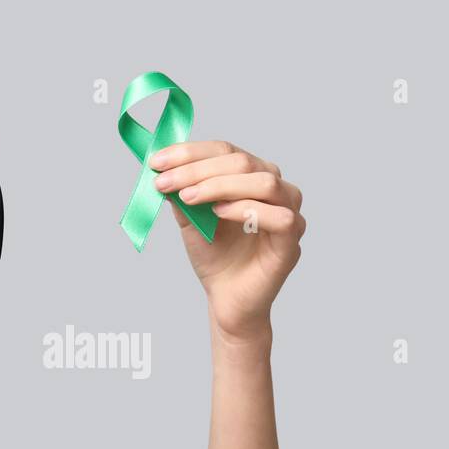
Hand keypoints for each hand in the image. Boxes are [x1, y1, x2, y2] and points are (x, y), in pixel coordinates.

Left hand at [151, 141, 305, 344]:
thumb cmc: (213, 255)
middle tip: (164, 182)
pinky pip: (281, 216)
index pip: (224, 150)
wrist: (225, 297)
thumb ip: (180, 192)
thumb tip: (161, 167)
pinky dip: (246, 209)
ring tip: (188, 197)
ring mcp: (289, 212)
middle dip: (196, 169)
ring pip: (264, 182)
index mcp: (250, 176)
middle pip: (242, 162)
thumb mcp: (189, 218)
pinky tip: (218, 213)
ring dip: (219, 185)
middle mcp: (275, 189)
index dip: (189, 153)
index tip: (156, 162)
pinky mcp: (292, 241)